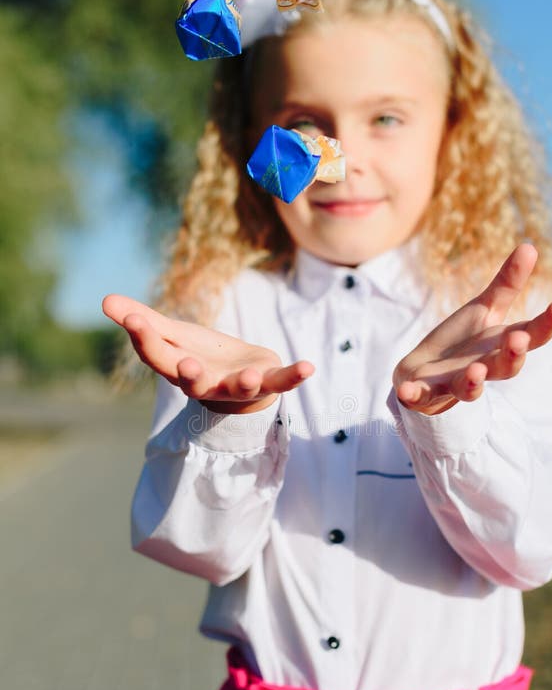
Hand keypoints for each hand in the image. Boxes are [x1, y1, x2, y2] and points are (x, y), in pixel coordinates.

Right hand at [102, 295, 313, 412]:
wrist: (243, 382)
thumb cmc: (204, 357)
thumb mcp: (175, 335)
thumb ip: (144, 322)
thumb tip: (104, 300)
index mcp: (178, 367)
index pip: (157, 355)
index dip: (144, 338)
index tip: (132, 318)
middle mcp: (206, 383)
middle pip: (193, 382)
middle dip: (190, 375)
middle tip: (187, 367)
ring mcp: (237, 386)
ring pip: (238, 389)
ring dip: (244, 384)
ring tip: (250, 377)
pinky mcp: (266, 383)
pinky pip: (281, 383)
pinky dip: (294, 377)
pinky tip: (309, 368)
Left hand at [392, 244, 551, 415]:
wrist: (422, 371)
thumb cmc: (461, 340)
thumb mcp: (483, 309)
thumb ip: (506, 284)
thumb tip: (530, 246)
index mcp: (500, 346)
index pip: (531, 336)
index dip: (547, 323)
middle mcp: (484, 368)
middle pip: (506, 367)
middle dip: (513, 355)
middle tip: (517, 339)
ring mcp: (455, 383)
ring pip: (469, 388)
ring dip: (473, 381)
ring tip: (475, 371)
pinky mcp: (426, 393)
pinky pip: (420, 397)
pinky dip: (413, 395)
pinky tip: (405, 391)